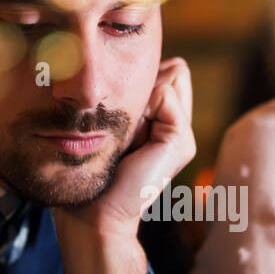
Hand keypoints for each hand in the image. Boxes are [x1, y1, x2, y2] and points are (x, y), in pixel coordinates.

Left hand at [52, 58, 194, 273]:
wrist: (96, 213)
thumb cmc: (91, 170)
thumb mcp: (109, 122)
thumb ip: (130, 94)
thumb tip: (144, 60)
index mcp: (162, 121)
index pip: (166, 69)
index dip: (137, 79)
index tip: (113, 116)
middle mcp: (177, 125)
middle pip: (172, 68)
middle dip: (142, 83)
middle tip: (121, 125)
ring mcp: (183, 134)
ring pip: (172, 74)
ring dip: (140, 93)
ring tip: (126, 133)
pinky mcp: (181, 140)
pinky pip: (165, 91)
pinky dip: (142, 104)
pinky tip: (131, 138)